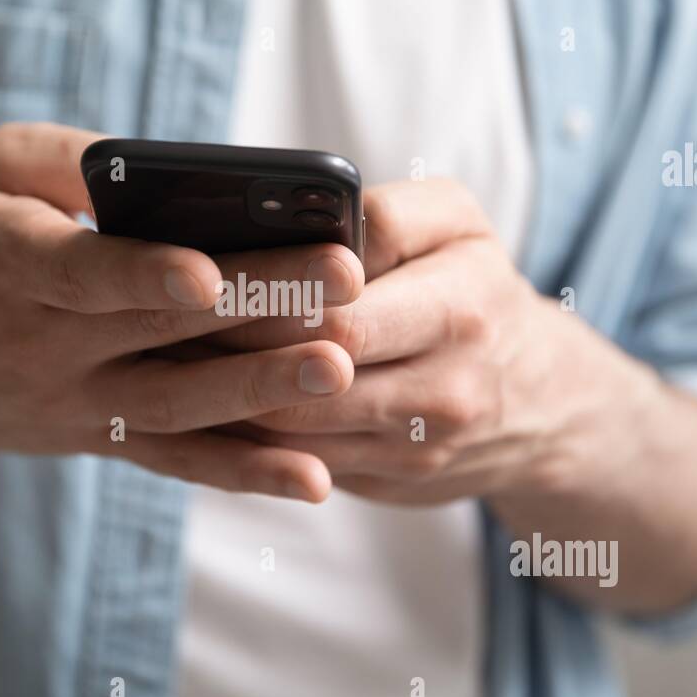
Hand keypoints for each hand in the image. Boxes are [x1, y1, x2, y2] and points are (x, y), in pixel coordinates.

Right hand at [0, 123, 366, 500]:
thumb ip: (72, 156)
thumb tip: (172, 167)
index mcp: (10, 262)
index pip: (80, 273)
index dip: (142, 275)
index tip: (209, 274)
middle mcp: (42, 343)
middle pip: (156, 330)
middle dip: (254, 305)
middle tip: (343, 282)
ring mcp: (78, 404)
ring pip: (176, 406)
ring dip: (261, 392)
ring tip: (339, 370)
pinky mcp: (109, 442)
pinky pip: (179, 464)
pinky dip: (246, 474)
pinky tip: (314, 479)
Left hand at [201, 178, 659, 505]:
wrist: (540, 401)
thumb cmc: (478, 288)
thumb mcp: (458, 225)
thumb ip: (388, 214)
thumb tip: (303, 224)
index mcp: (462, 305)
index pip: (339, 310)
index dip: (263, 295)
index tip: (195, 273)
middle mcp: (448, 386)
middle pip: (308, 377)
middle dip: (230, 348)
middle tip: (156, 319)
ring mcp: (419, 446)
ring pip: (296, 430)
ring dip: (225, 398)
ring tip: (164, 357)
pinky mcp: (392, 482)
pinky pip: (304, 462)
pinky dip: (247, 436)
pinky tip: (202, 403)